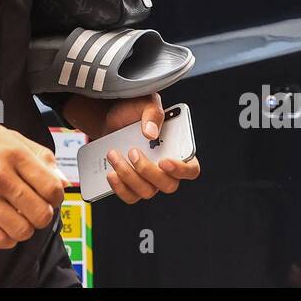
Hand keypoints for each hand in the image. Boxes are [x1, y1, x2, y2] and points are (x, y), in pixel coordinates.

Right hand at [0, 119, 71, 249]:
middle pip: (40, 213)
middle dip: (43, 216)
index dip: (56, 198)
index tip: (50, 199)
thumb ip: (38, 155)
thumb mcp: (6, 135)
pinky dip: (8, 239)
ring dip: (26, 229)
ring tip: (19, 219)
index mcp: (13, 152)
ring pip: (22, 229)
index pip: (52, 187)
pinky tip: (4, 228)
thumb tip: (62, 180)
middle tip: (35, 211)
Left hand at [63, 93, 200, 203]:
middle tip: (132, 151)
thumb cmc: (134, 110)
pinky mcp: (131, 185)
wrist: (109, 117)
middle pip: (167, 185)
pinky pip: (130, 196)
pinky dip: (119, 188)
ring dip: (128, 175)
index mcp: (178, 150)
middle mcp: (166, 169)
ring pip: (146, 191)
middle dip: (147, 170)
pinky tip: (110, 173)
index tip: (164, 161)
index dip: (181, 169)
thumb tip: (151, 133)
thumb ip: (152, 113)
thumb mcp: (145, 103)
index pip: (191, 169)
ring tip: (113, 154)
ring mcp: (149, 180)